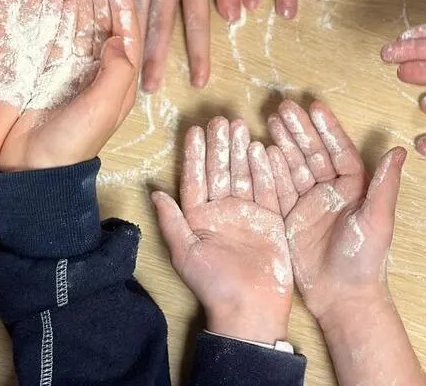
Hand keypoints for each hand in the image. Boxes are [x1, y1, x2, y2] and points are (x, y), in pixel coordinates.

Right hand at [0, 0, 142, 170]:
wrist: (35, 169)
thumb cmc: (74, 142)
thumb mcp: (104, 106)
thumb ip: (116, 71)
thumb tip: (119, 38)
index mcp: (119, 83)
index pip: (127, 37)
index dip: (123, 8)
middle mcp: (99, 75)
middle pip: (105, 28)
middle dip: (103, 0)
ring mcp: (73, 74)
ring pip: (83, 29)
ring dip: (84, 4)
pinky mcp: (49, 75)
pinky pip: (58, 39)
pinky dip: (60, 18)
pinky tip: (59, 0)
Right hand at [111, 0, 242, 91]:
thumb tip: (233, 14)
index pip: (198, 22)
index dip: (198, 53)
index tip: (198, 80)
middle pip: (159, 25)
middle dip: (154, 59)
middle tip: (149, 90)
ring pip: (133, 8)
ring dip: (130, 40)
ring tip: (125, 67)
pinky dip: (107, 2)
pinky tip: (101, 21)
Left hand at [153, 118, 292, 343]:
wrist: (251, 307)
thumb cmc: (213, 283)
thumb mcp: (185, 251)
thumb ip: (172, 220)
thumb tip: (153, 192)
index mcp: (200, 218)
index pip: (195, 179)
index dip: (195, 155)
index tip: (194, 129)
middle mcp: (223, 212)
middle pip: (221, 171)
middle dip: (219, 145)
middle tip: (220, 119)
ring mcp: (249, 213)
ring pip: (243, 174)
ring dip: (240, 151)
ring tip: (239, 125)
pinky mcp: (271, 219)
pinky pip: (269, 189)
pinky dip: (266, 169)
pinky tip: (262, 148)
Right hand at [266, 99, 405, 318]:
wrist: (342, 297)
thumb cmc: (365, 259)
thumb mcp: (377, 219)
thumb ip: (385, 184)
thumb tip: (400, 149)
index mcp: (354, 187)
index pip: (338, 150)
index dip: (327, 128)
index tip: (315, 106)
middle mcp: (331, 191)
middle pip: (313, 153)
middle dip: (299, 129)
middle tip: (284, 105)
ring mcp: (309, 203)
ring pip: (294, 165)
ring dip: (283, 142)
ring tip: (270, 118)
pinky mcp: (290, 217)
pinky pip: (279, 188)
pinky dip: (270, 170)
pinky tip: (260, 149)